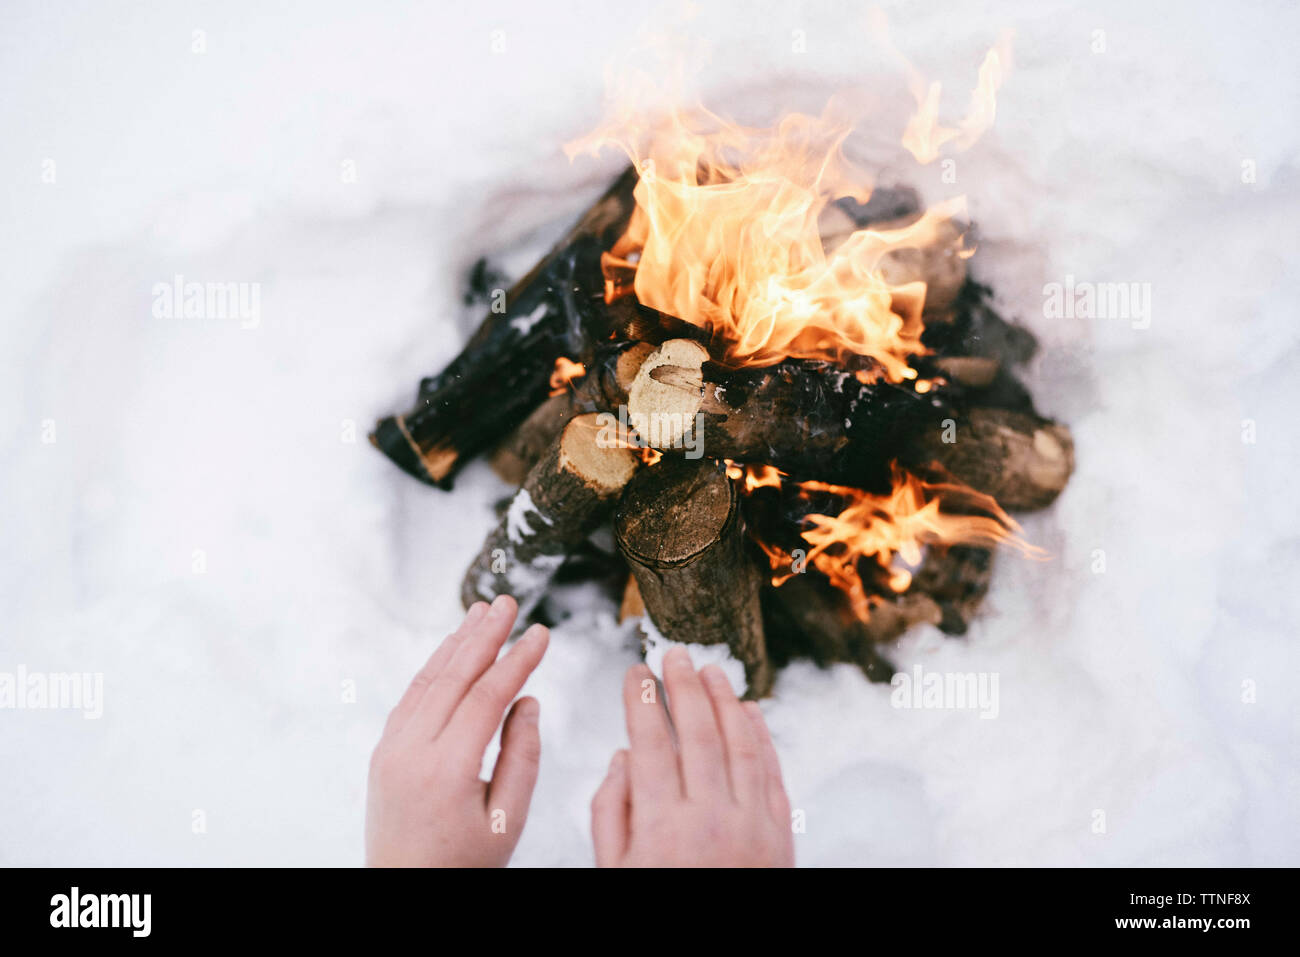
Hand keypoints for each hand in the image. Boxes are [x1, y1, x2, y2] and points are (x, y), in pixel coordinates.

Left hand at [365, 595, 548, 866]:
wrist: (405, 893)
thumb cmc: (463, 866)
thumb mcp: (507, 821)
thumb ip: (522, 757)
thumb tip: (527, 701)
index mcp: (446, 770)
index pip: (487, 697)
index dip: (518, 660)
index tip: (541, 633)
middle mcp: (410, 752)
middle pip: (452, 677)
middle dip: (484, 636)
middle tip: (507, 602)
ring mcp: (391, 750)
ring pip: (427, 681)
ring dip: (456, 643)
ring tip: (481, 614)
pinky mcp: (384, 753)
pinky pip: (411, 698)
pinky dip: (435, 669)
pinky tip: (452, 653)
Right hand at [591, 647, 794, 866]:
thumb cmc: (657, 902)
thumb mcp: (613, 872)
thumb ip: (610, 813)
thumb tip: (623, 756)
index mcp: (661, 828)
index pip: (650, 743)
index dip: (641, 700)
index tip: (637, 672)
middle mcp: (709, 821)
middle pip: (698, 733)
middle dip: (684, 686)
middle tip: (675, 655)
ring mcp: (751, 826)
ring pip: (740, 745)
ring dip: (725, 701)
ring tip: (711, 670)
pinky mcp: (779, 836)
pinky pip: (772, 773)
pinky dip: (762, 736)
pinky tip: (749, 710)